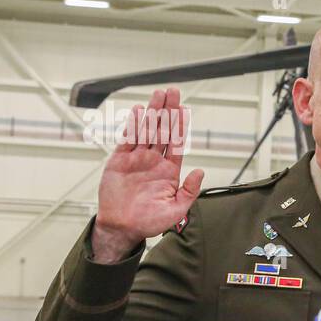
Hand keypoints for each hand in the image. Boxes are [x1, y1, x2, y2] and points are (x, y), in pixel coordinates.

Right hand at [91, 87, 203, 262]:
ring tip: (159, 95)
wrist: (122, 228)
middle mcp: (154, 161)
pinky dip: (133, 125)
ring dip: (153, 113)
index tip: (185, 109)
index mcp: (169, 171)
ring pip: (147, 131)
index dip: (181, 125)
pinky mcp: (120, 161)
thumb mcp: (177, 210)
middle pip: (163, 131)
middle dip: (168, 111)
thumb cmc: (149, 222)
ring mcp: (137, 159)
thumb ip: (189, 190)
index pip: (177, 143)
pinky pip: (128, 140)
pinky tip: (140, 112)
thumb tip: (200, 171)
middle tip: (173, 92)